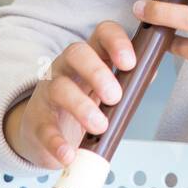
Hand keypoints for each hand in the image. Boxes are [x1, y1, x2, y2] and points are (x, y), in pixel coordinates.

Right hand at [3, 20, 136, 168]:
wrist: (46, 132)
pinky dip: (57, 142)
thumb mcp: (106, 89)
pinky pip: (44, 127)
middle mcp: (66, 67)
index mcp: (91, 56)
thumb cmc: (83, 104)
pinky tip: (69, 153)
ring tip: (99, 126)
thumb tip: (150, 73)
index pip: (102, 33)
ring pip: (60, 88)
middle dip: (98, 73)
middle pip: (77, 53)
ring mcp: (49, 91)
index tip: (130, 62)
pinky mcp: (37, 120)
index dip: (116, 42)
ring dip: (82, 107)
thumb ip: (128, 81)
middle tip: (115, 97)